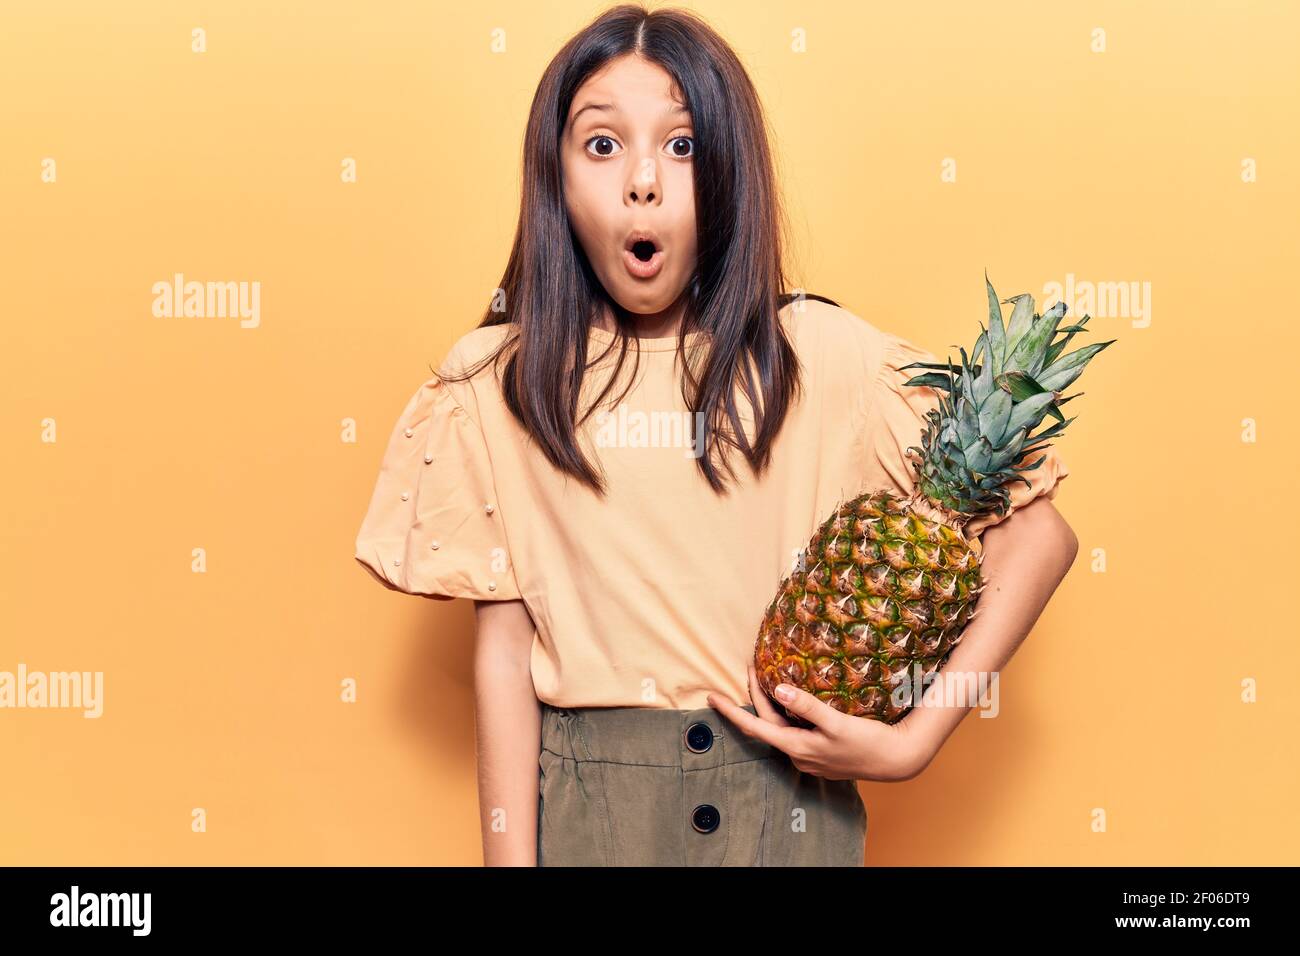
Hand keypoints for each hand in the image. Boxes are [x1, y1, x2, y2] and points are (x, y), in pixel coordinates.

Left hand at [706, 664, 929, 781]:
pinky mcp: (821, 751)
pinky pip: (795, 729)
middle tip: (749, 668)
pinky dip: (788, 712)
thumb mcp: (838, 723)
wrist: (897, 761)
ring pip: (781, 726)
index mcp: (796, 746)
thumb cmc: (869, 743)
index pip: (754, 726)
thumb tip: (779, 689)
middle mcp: (798, 753)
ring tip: (765, 678)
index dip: (731, 712)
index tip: (711, 697)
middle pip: (767, 721)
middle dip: (755, 695)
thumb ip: (808, 706)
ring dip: (771, 704)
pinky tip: (792, 699)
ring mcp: (810, 755)